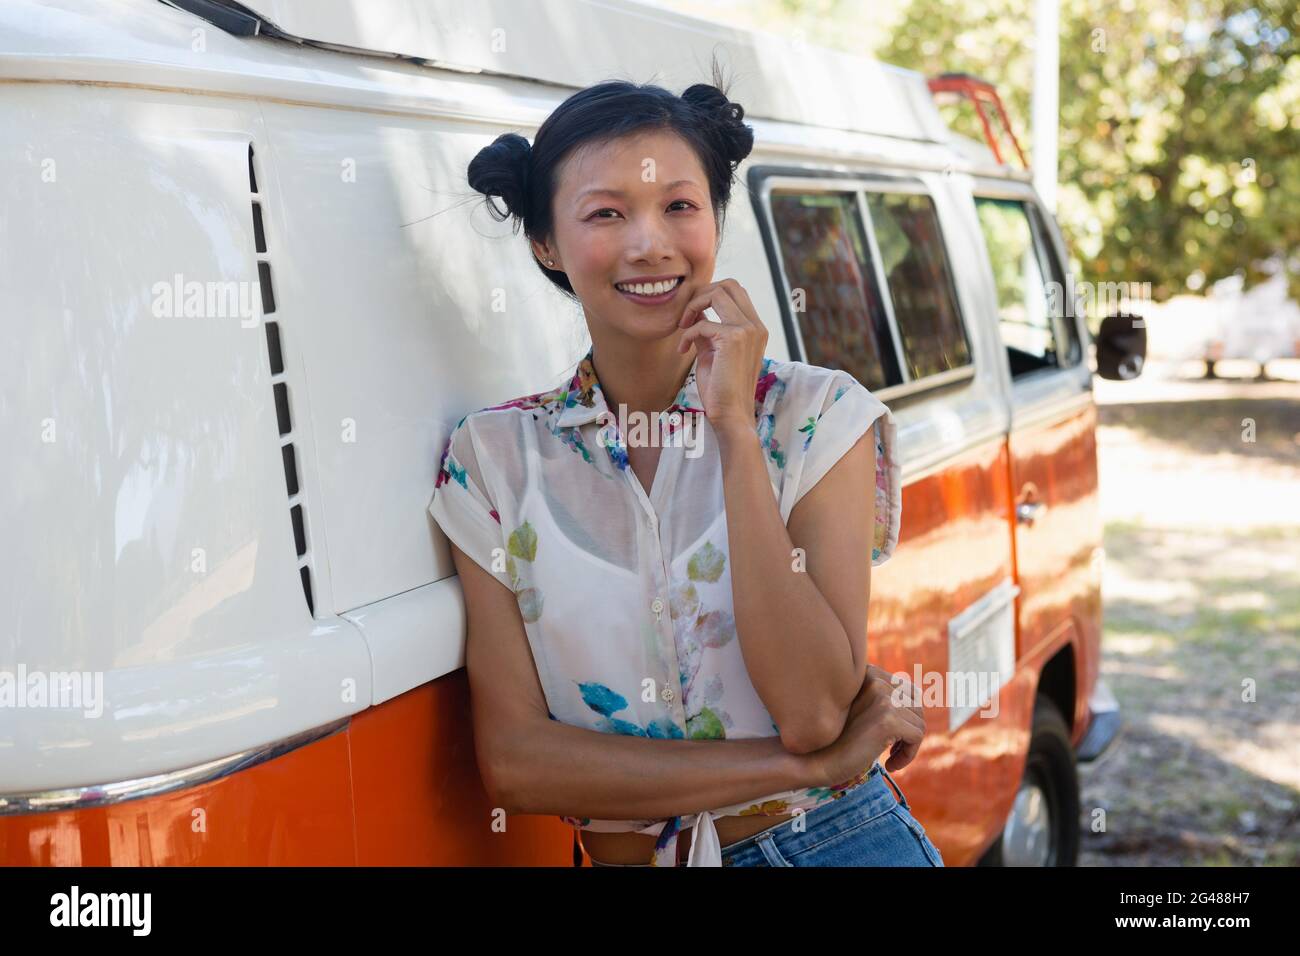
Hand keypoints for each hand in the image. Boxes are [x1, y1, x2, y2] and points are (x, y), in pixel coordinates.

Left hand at [676, 278, 767, 431]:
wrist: (730, 415)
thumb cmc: (720, 389)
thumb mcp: (713, 352)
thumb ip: (707, 330)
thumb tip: (694, 312)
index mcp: (755, 328)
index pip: (736, 291)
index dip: (709, 294)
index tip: (692, 314)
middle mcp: (756, 326)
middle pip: (729, 284)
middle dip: (701, 294)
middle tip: (686, 316)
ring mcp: (748, 330)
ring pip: (718, 293)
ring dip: (693, 306)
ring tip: (683, 327)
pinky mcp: (734, 339)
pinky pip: (702, 323)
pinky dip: (687, 334)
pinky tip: (682, 350)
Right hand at [808, 664, 926, 786]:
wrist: (813, 760)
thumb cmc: (835, 739)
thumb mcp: (858, 709)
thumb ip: (879, 697)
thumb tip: (918, 697)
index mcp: (866, 672)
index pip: (907, 689)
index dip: (904, 717)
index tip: (889, 738)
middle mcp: (874, 678)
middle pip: (917, 704)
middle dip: (909, 730)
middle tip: (891, 750)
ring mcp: (881, 697)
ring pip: (919, 722)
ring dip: (908, 746)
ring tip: (889, 758)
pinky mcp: (887, 719)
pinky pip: (918, 736)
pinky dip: (909, 755)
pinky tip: (889, 765)